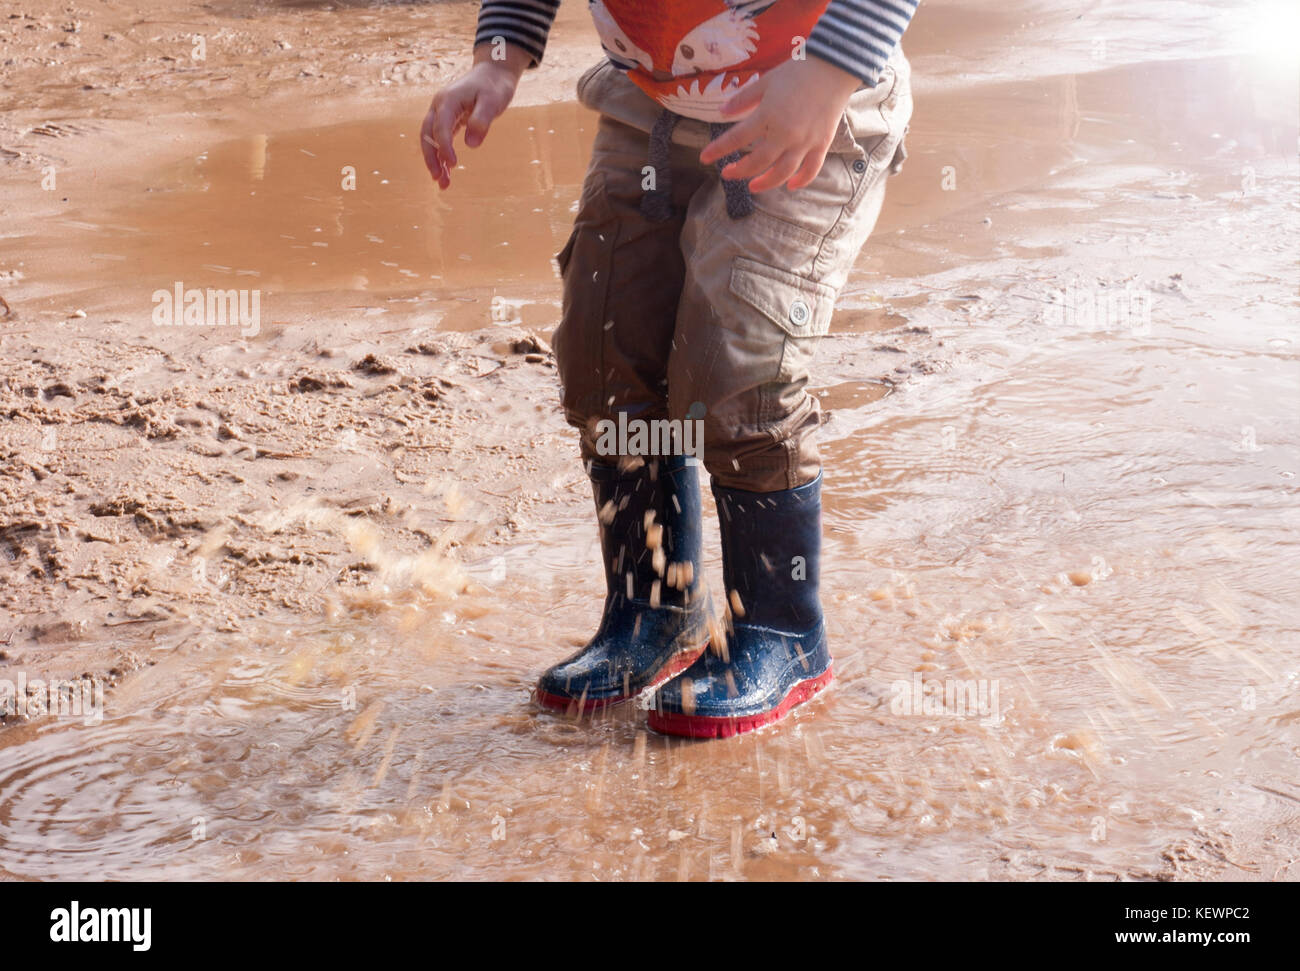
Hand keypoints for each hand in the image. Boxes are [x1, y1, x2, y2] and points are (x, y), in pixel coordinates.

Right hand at [420, 46, 528, 188]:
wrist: (494, 73)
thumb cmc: (494, 86)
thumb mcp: (493, 102)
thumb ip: (481, 121)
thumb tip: (471, 145)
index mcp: (448, 100)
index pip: (440, 126)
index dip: (444, 146)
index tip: (453, 164)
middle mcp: (440, 106)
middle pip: (427, 134)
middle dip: (431, 158)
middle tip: (439, 179)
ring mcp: (442, 112)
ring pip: (432, 139)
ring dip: (435, 161)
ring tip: (443, 183)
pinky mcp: (448, 119)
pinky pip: (440, 139)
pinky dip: (442, 156)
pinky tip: (448, 172)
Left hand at [700, 56, 861, 192]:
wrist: (834, 67)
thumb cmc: (798, 71)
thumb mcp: (765, 81)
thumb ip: (743, 99)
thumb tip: (722, 112)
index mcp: (768, 115)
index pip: (736, 138)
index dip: (718, 150)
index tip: (705, 158)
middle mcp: (785, 133)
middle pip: (758, 162)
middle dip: (739, 171)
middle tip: (727, 174)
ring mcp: (805, 141)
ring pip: (782, 172)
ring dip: (765, 183)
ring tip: (752, 186)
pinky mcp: (821, 144)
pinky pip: (810, 170)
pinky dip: (800, 181)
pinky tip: (789, 185)